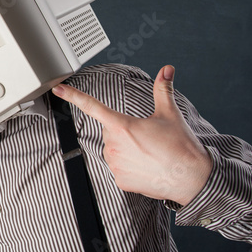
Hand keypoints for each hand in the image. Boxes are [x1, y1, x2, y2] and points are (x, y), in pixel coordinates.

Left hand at [50, 64, 212, 205]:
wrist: (192, 179)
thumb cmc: (182, 147)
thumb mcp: (170, 114)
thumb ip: (163, 90)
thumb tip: (166, 70)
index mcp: (123, 126)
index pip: (93, 107)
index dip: (73, 96)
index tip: (58, 89)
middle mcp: (115, 146)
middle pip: (110, 131)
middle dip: (124, 130)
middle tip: (146, 136)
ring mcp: (116, 165)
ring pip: (113, 150)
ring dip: (126, 148)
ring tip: (149, 152)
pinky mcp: (120, 181)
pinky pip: (119, 168)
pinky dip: (130, 166)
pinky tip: (146, 166)